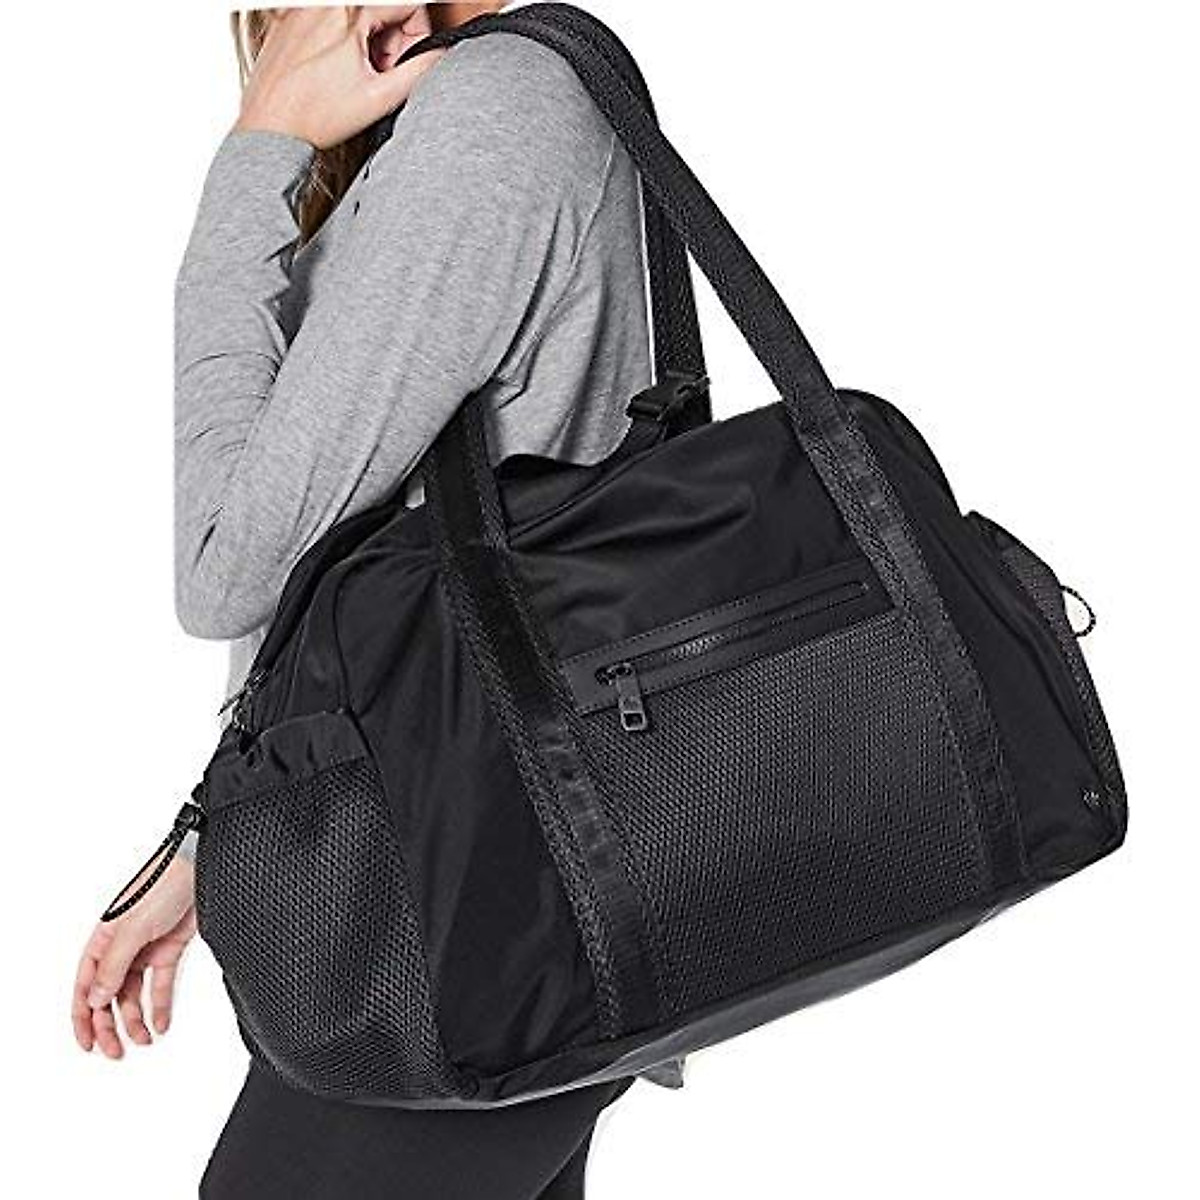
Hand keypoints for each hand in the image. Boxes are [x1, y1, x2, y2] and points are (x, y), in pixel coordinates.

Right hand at [72, 854, 196, 1058]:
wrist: (204, 866)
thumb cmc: (166, 882)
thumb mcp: (133, 927)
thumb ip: (114, 964)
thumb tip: (95, 998)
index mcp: (104, 938)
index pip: (85, 984)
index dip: (82, 1016)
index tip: (87, 1043)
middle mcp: (122, 944)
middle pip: (108, 994)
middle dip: (110, 1025)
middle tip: (116, 1051)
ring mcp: (146, 947)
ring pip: (134, 993)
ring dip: (136, 1019)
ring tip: (144, 1040)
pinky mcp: (171, 947)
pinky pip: (161, 983)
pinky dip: (161, 1004)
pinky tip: (162, 1022)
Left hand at [235, 6, 444, 148]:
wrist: (268, 128)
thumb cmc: (312, 116)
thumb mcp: (379, 98)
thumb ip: (419, 71)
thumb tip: (441, 54)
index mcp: (349, 10)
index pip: (408, 3)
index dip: (418, 36)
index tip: (407, 63)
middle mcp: (324, 2)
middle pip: (381, 8)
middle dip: (390, 41)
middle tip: (380, 76)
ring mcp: (304, 7)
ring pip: (358, 14)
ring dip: (367, 43)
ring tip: (355, 77)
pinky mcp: (289, 18)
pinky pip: (331, 19)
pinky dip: (342, 42)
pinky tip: (334, 72)